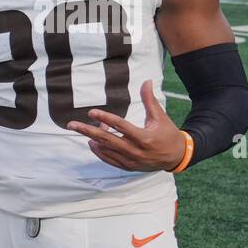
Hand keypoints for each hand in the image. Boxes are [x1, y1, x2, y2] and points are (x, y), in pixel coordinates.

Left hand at [65, 81, 187, 172]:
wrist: (177, 156)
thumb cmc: (168, 134)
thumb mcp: (160, 116)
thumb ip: (150, 100)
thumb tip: (146, 81)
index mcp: (144, 138)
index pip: (121, 126)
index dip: (105, 118)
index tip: (91, 112)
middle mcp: (136, 151)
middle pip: (107, 140)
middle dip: (88, 131)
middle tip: (71, 125)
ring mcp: (131, 161)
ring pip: (106, 150)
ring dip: (93, 140)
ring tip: (83, 130)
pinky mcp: (128, 167)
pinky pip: (109, 160)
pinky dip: (99, 152)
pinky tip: (92, 143)